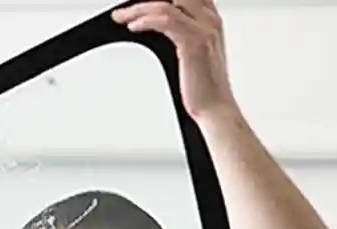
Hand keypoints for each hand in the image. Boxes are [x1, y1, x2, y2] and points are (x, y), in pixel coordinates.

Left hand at [112, 0, 239, 124]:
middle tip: (123, 9)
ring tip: (121, 17)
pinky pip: (166, 20)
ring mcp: (204, 29)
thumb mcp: (190, 54)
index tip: (136, 4)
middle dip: (145, 1)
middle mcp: (209, 20)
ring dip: (138, 10)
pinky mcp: (194, 43)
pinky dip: (146, 21)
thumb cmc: (202, 87)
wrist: (215, 109)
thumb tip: (151, 26)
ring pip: (166, 5)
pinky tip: (133, 27)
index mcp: (210, 20)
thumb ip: (177, 34)